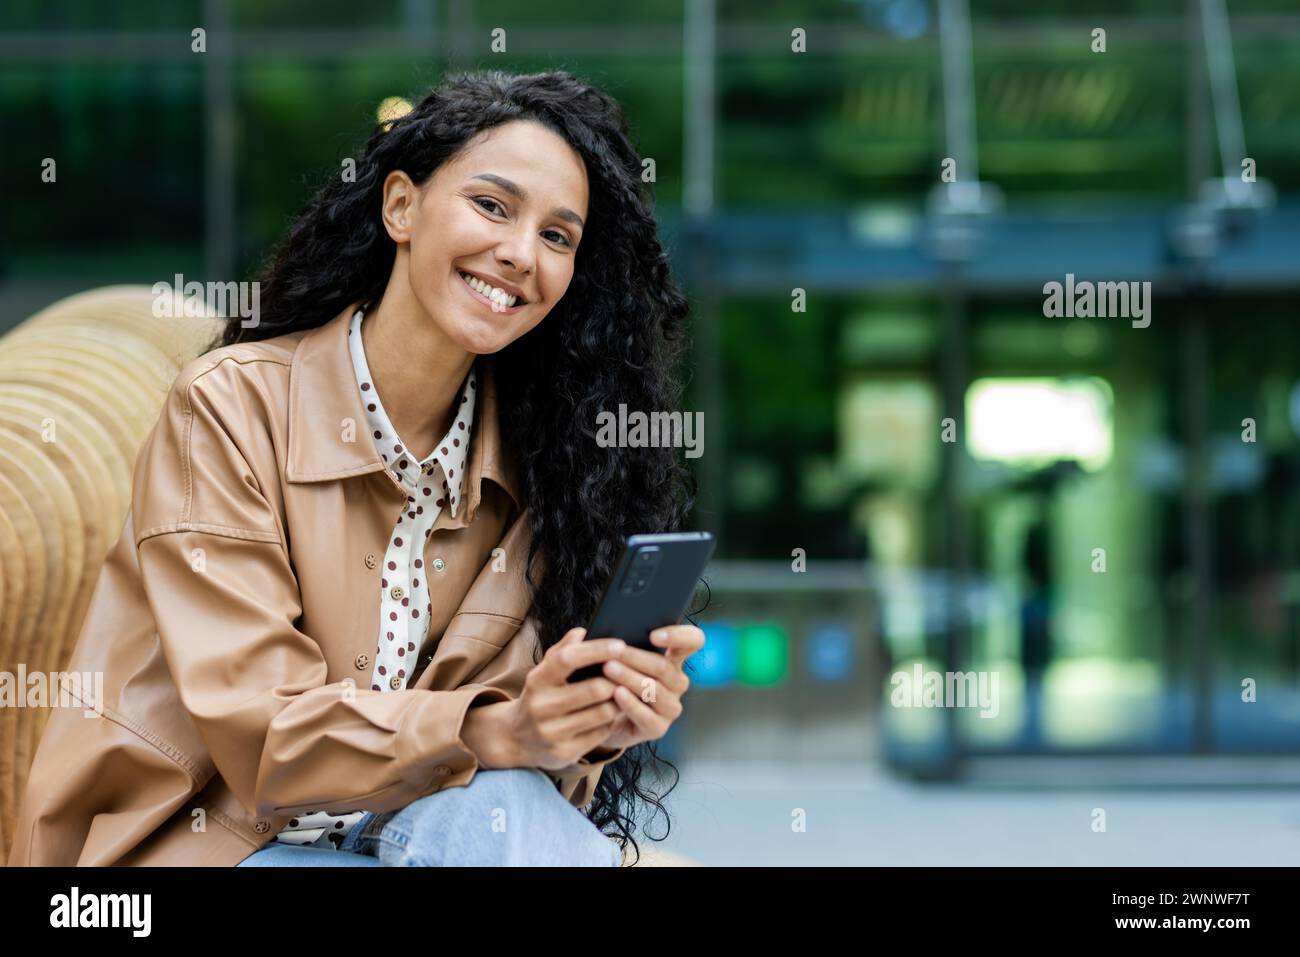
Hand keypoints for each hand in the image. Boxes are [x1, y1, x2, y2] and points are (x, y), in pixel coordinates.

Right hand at [503, 627, 627, 771]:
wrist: (516, 738)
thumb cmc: (540, 696)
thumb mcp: (544, 673)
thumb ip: (562, 651)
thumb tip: (582, 632)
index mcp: (537, 680)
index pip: (568, 660)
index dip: (596, 650)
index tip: (620, 645)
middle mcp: (541, 706)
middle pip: (595, 689)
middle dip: (616, 681)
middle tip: (628, 675)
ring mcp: (552, 732)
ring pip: (604, 713)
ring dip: (618, 702)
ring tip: (622, 695)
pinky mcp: (564, 752)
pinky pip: (602, 733)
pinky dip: (610, 722)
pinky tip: (609, 716)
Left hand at [591, 624, 704, 750]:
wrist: (600, 719)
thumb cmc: (610, 680)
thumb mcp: (615, 658)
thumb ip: (617, 643)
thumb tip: (598, 627)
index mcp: (673, 659)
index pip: (693, 641)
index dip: (678, 636)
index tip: (653, 635)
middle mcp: (677, 683)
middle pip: (664, 667)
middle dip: (637, 658)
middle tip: (614, 651)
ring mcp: (670, 707)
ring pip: (656, 690)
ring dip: (631, 678)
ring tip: (608, 669)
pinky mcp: (659, 728)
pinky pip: (647, 715)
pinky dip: (631, 703)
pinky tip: (616, 693)